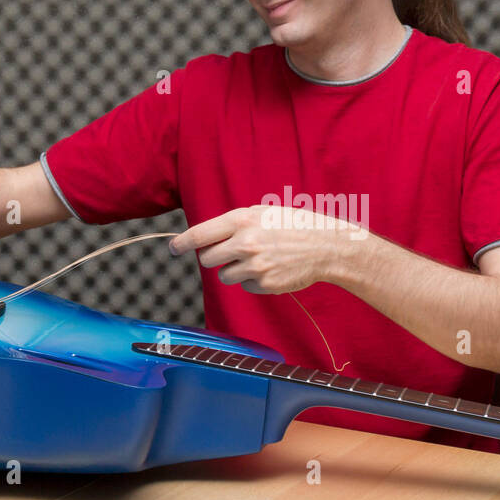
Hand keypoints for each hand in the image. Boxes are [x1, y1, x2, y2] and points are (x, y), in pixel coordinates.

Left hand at [169, 204, 361, 293]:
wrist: (326, 246)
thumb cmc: (293, 225)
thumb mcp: (263, 213)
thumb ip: (234, 223)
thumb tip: (206, 239)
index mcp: (243, 220)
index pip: (201, 234)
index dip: (182, 242)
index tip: (173, 248)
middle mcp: (245, 242)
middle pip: (208, 259)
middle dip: (215, 258)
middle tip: (232, 252)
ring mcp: (255, 266)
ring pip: (225, 276)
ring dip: (235, 270)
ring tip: (258, 259)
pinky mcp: (264, 284)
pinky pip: (245, 286)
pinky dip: (253, 281)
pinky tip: (272, 269)